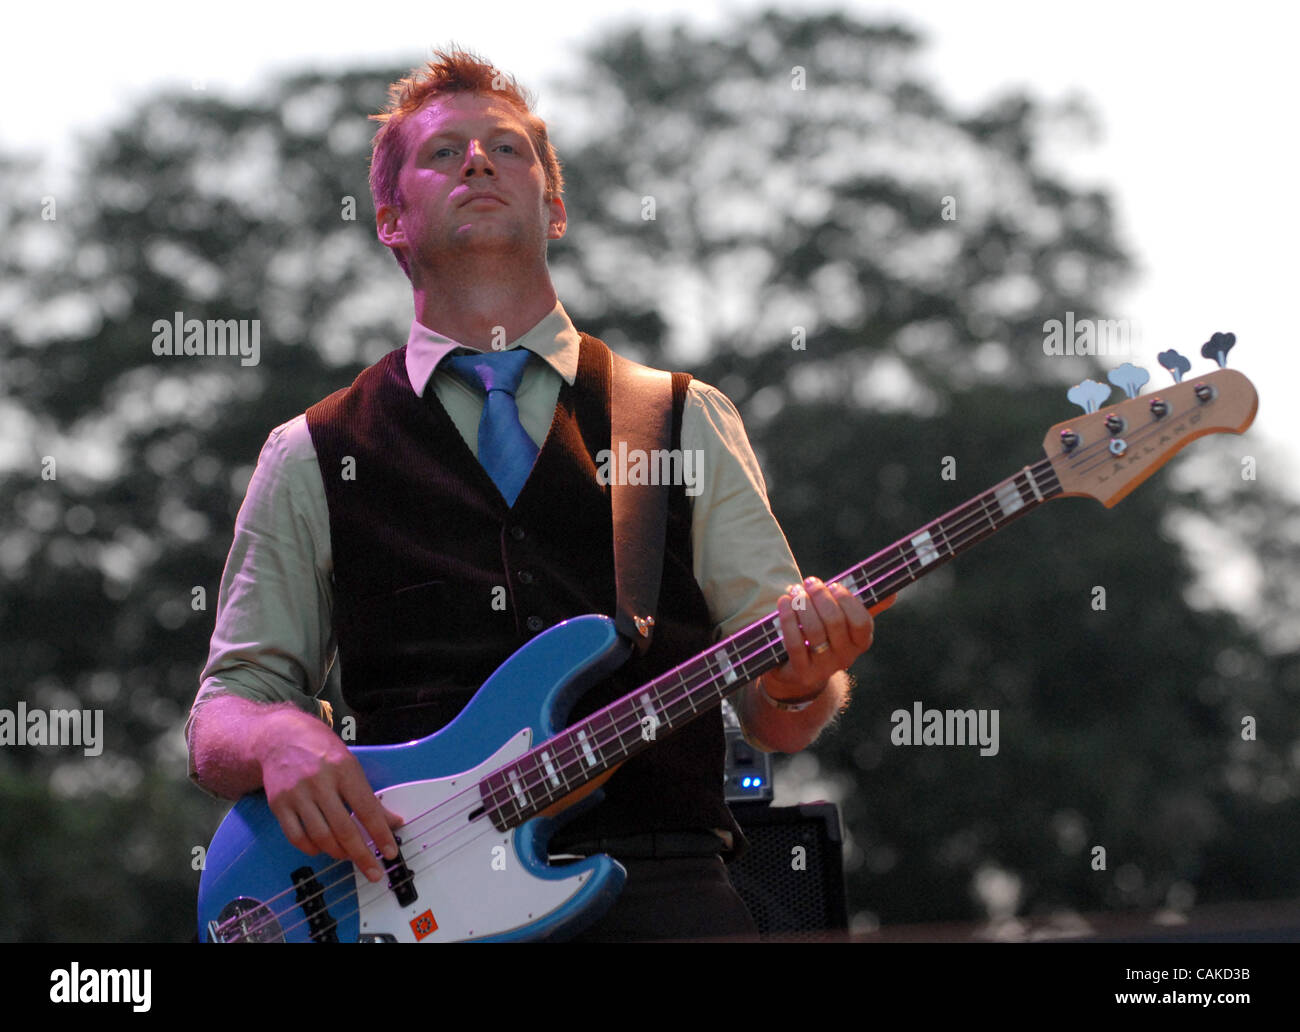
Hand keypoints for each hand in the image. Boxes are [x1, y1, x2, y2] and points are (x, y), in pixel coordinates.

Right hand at [255, 708, 403, 882]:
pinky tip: (322, 848)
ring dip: (338, 853)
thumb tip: (393, 822)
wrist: (279, 737)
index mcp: (344, 769)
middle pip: (344, 828)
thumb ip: (369, 796)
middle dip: (361, 855)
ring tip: (349, 856)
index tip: (390, 853)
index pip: (366, 808)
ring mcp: (297, 794)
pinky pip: (296, 836)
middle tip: (373, 872)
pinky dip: (312, 848)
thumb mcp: (350, 764)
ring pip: (320, 836)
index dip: (380, 834)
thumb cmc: (320, 750)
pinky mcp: (279, 805)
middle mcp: (320, 782)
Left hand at [764, 577, 878, 700]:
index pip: (862, 622)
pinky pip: (794, 643)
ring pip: (814, 632)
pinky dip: (788, 619)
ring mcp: (824, 667)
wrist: (800, 674)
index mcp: (861, 642)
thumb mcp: (846, 624)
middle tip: (811, 582)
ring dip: (802, 606)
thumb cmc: (825, 636)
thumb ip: (867, 608)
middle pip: (835, 622)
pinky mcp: (802, 672)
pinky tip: (784, 602)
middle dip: (821, 597)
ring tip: (795, 591)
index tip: (834, 585)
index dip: (847, 601)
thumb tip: (894, 593)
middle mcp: (846, 657)